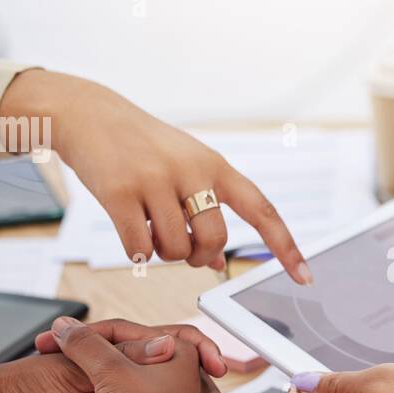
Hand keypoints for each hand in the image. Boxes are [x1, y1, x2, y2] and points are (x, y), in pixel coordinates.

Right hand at [0, 70, 310, 281]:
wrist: (88, 114)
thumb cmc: (142, 148)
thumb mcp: (183, 170)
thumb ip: (204, 211)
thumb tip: (214, 264)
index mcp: (215, 165)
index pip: (261, 210)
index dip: (285, 246)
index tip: (305, 277)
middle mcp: (191, 170)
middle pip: (215, 240)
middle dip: (200, 257)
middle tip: (184, 251)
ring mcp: (155, 180)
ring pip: (175, 248)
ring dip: (164, 255)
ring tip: (151, 235)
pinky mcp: (120, 192)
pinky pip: (139, 249)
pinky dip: (137, 253)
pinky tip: (131, 238)